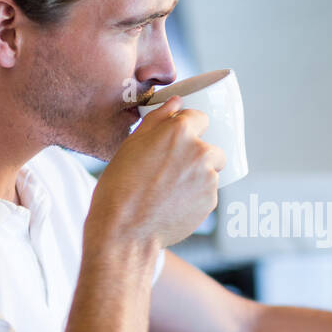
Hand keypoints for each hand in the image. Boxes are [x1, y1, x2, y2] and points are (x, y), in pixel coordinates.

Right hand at [88, 97, 225, 249]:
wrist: (125, 230)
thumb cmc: (120, 186)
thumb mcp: (131, 145)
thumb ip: (157, 119)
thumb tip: (175, 102)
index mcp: (179, 131)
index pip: (200, 118)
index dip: (189, 129)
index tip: (178, 141)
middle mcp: (200, 151)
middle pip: (211, 148)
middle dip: (197, 157)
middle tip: (171, 172)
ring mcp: (208, 178)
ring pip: (211, 172)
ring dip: (198, 178)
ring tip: (169, 191)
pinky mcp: (211, 202)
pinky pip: (208, 194)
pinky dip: (196, 198)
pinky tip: (174, 205)